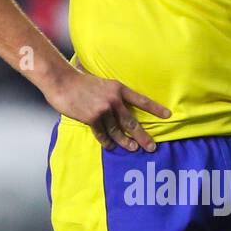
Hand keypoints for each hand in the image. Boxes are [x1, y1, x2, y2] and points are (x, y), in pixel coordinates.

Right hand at [45, 62, 169, 151]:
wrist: (62, 81)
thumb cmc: (80, 81)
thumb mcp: (102, 83)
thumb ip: (112, 93)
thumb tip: (120, 104)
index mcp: (118, 88)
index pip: (141, 100)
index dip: (155, 108)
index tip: (168, 115)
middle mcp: (113, 99)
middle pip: (132, 122)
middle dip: (143, 136)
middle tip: (152, 147)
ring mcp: (103, 109)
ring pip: (117, 131)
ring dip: (125, 142)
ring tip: (133, 149)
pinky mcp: (91, 118)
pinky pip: (102, 134)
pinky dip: (107, 141)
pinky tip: (111, 146)